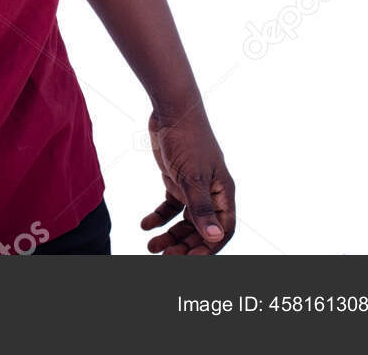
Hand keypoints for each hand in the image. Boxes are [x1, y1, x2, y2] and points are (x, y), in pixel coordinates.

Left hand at [141, 110, 235, 254]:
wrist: (172, 108)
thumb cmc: (188, 138)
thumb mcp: (192, 177)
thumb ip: (201, 208)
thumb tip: (214, 238)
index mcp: (223, 193)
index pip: (222, 230)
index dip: (208, 248)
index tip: (188, 260)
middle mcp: (211, 193)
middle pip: (201, 229)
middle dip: (185, 245)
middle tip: (164, 257)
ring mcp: (193, 186)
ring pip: (185, 220)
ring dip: (170, 236)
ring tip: (151, 248)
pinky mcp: (177, 179)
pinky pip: (170, 206)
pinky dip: (159, 217)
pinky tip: (145, 225)